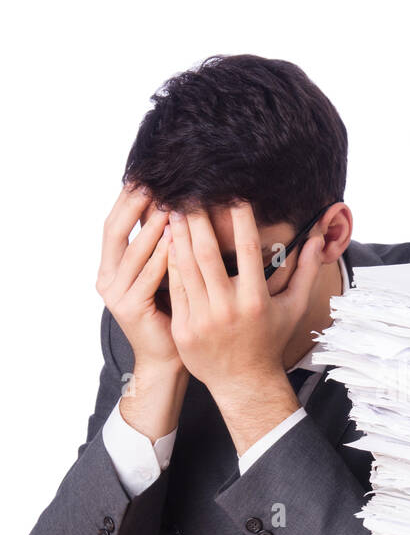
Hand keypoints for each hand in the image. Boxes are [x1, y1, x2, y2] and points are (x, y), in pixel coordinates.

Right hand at [96, 185, 181, 371]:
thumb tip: (173, 205)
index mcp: (111, 267)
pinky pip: (147, 276)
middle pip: (115, 231)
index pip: (115, 224)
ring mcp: (115, 294)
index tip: (146, 175)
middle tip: (152, 181)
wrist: (167, 359)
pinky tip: (177, 239)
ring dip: (150, 227)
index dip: (128, 199)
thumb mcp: (163, 273)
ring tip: (168, 204)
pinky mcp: (130, 308)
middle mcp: (107, 278)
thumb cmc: (171, 314)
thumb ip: (161, 245)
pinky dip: (161, 255)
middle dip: (133, 205)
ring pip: (133, 252)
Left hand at [166, 203, 325, 454]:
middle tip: (190, 195)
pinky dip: (169, 263)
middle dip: (198, 220)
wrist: (243, 383)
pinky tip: (166, 243)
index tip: (233, 194)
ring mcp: (202, 319)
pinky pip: (174, 288)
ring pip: (185, 268)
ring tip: (174, 211)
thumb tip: (318, 238)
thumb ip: (306, 271)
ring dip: (178, 236)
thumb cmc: (269, 342)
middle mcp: (227, 308)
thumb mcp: (293, 308)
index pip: (249, 250)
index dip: (240, 219)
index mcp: (255, 300)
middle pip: (207, 254)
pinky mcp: (183, 328)